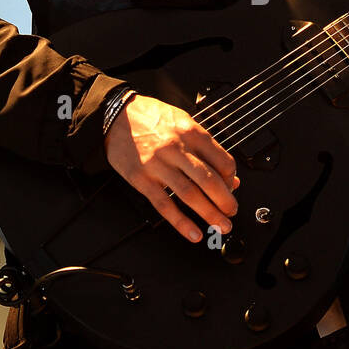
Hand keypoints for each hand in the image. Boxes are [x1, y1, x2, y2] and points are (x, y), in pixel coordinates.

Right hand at [104, 94, 239, 242]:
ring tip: (220, 226)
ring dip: (209, 214)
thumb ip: (206, 149)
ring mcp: (158, 165)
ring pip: (189, 195)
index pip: (223, 161)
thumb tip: (229, 176)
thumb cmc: (152, 117)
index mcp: (192, 133)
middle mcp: (177, 148)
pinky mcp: (142, 179)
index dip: (231, 179)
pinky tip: (193, 233)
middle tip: (231, 213)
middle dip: (225, 202)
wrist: (116, 115)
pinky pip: (164, 205)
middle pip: (209, 180)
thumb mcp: (184, 123)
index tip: (231, 187)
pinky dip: (181, 222)